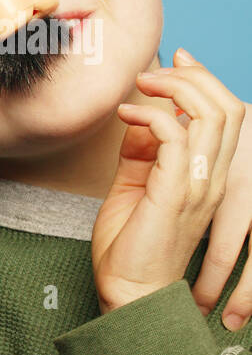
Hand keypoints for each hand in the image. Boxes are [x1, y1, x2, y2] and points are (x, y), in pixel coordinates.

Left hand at [92, 49, 243, 314]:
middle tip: (152, 72)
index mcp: (210, 175)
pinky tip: (126, 116)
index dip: (204, 80)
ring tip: (140, 86)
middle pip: (227, 106)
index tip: (173, 61)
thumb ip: (142, 155)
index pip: (225, 115)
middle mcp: (214, 178)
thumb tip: (140, 120)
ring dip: (174, 90)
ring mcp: (200, 185)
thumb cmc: (130, 247)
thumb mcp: (136, 188)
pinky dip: (152, 116)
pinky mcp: (176, 193)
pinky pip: (176, 138)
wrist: (128, 293)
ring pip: (211, 116)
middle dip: (194, 76)